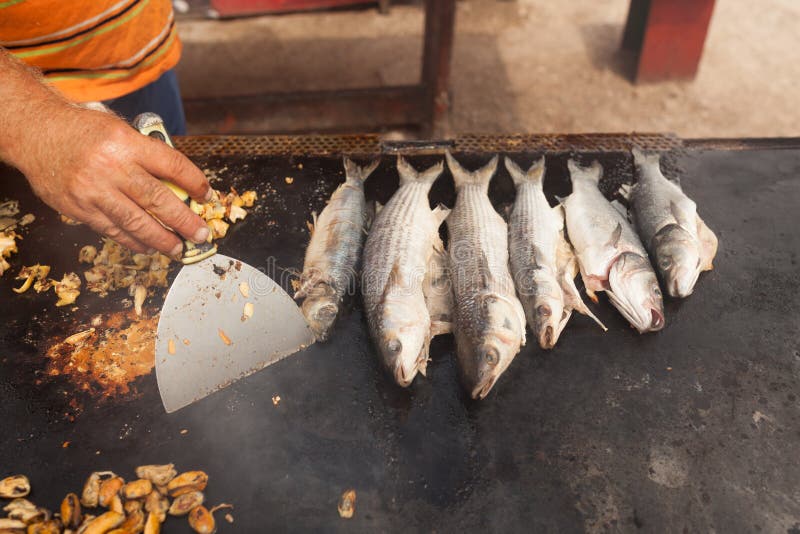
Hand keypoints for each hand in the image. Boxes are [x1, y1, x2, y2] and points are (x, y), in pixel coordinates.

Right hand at [9, 103, 210, 256]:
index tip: (207, 195)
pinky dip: (134, 241)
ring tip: (179, 248)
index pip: (173, 166)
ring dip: (162, 239)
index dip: (195, 183)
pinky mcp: (79, 208)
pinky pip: (113, 230)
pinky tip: (148, 247)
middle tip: (201, 234)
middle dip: (185, 221)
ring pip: (137, 222)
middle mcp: (111, 168)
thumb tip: (179, 184)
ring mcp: (94, 191)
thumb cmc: (83, 130)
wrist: (36, 132)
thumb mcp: (120, 130)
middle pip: (158, 200)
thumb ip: (146, 154)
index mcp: (127, 143)